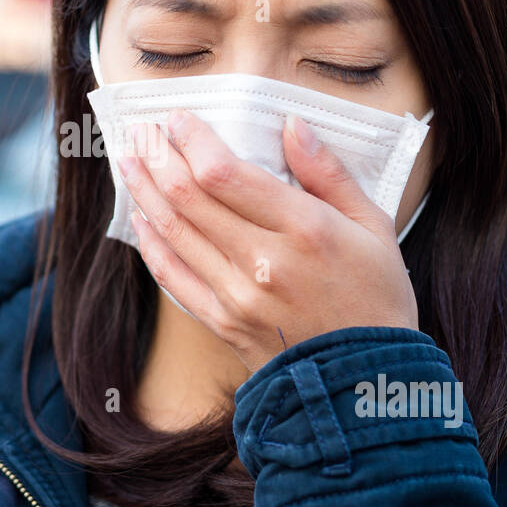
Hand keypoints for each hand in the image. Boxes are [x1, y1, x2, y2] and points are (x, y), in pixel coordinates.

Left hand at [120, 108, 420, 371]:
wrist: (367, 386)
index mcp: (303, 229)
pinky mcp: (222, 323)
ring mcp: (237, 296)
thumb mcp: (374, 228)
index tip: (178, 119)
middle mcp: (262, 261)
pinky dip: (151, 244)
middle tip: (142, 132)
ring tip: (129, 162)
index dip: (192, 141)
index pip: (225, 173)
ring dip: (145, 192)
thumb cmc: (377, 300)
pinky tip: (139, 219)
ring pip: (173, 232)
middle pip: (189, 197)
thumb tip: (292, 124)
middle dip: (158, 157)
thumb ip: (329, 173)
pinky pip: (173, 277)